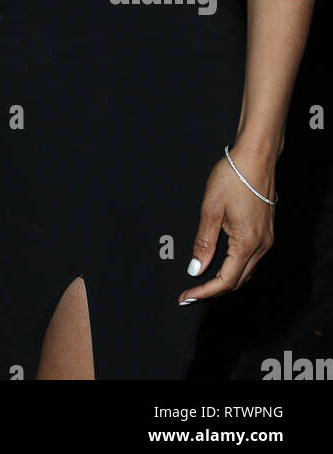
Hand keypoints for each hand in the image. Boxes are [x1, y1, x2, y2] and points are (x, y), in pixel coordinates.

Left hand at [178, 149, 274, 302]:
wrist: (256, 156)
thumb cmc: (233, 177)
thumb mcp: (211, 208)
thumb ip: (203, 241)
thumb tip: (196, 269)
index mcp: (247, 242)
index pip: (226, 280)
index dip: (205, 291)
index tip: (186, 296)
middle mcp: (262, 246)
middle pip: (238, 280)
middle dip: (214, 289)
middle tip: (190, 292)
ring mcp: (267, 239)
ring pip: (245, 271)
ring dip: (225, 279)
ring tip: (201, 281)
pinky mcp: (267, 232)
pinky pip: (251, 259)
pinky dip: (235, 266)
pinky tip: (220, 263)